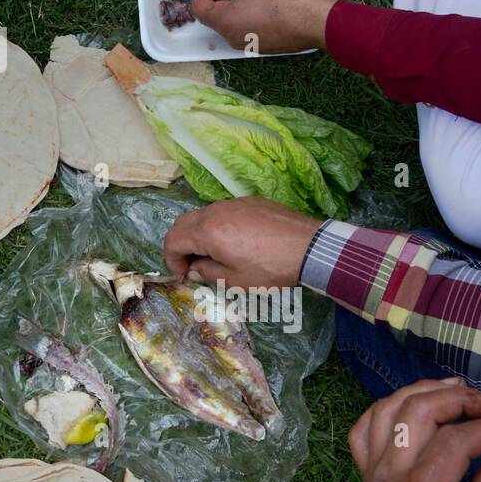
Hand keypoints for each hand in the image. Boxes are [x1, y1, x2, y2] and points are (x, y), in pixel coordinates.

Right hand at [163, 197, 321, 287]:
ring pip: (203, 215)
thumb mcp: (235, 280)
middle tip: (192, 265)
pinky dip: (219, 226)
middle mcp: (215, 211)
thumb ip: (207, 273)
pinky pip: (224, 211)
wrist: (309, 248)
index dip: (171, 260)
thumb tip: (193, 269)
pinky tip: (236, 241)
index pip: (173, 240)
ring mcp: (233, 202)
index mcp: (207, 231)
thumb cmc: (270, 268)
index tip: (182, 275)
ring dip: (199, 234)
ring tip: (214, 254)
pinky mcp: (251, 201)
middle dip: (181, 245)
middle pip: (183, 223)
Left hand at [192, 0, 335, 53]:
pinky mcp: (266, 46)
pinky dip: (250, 14)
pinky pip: (249, 28)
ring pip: (234, 23)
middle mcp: (233, 38)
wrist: (316, 22)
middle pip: (216, 16)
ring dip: (237, 4)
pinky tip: (267, 0)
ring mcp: (250, 44)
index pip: (199, 8)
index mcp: (225, 22)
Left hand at [352, 379, 480, 481]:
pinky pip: (363, 429)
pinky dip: (385, 408)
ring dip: (421, 390)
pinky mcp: (364, 475)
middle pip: (417, 412)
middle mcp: (387, 476)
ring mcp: (370, 473)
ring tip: (456, 388)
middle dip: (458, 399)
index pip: (454, 440)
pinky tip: (409, 404)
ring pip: (386, 409)